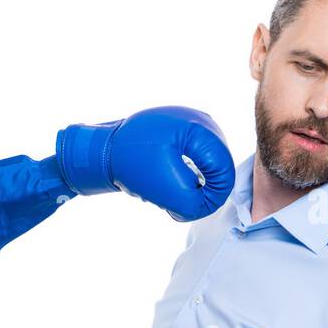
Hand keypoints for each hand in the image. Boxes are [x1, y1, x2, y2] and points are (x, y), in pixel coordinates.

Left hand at [55, 105, 235, 221]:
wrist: (103, 149)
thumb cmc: (129, 164)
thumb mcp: (165, 189)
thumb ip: (195, 204)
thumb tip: (208, 205)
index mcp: (199, 128)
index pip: (224, 168)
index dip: (214, 195)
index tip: (190, 207)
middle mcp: (201, 120)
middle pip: (218, 165)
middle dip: (201, 187)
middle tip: (173, 197)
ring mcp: (193, 124)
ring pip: (207, 164)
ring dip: (192, 181)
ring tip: (167, 185)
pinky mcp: (184, 132)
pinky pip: (196, 159)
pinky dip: (185, 173)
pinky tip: (166, 176)